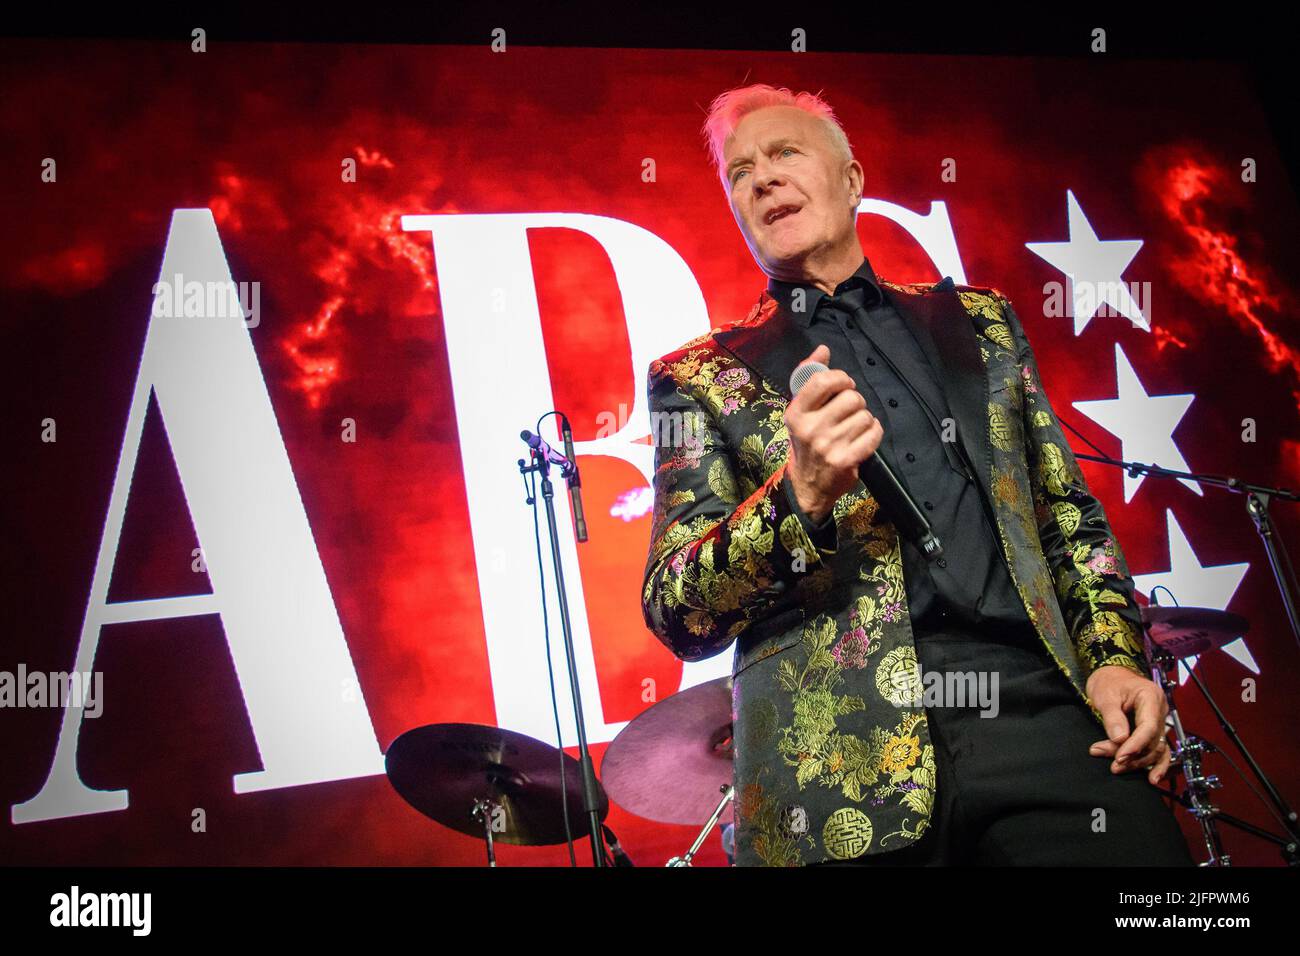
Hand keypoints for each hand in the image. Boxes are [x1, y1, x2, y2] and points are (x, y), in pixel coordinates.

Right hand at [784, 344, 883, 523]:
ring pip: (865, 415)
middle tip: (848, 412)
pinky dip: (874, 433)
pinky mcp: (846, 460)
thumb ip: (810, 378)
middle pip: (851, 397)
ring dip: (864, 419)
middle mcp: (810, 428)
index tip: (844, 385)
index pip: (822, 381)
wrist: (808, 486)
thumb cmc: (806, 442)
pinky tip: (864, 437)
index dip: (840, 378)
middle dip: (855, 402)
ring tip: (853, 428)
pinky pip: (874, 433)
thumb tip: (823, 350)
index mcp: (796, 413)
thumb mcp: (801, 411)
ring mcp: (828, 446)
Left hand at [1086, 664, 1172, 784]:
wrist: (1110, 675)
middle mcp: (1160, 711)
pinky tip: (1153, 778)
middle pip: (1152, 741)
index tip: (1120, 756)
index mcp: (1151, 697)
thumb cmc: (1108, 681)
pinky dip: (1155, 764)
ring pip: (1155, 748)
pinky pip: (1158, 750)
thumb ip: (1113, 718)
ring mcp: (1159, 722)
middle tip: (1113, 764)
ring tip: (1118, 768)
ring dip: (1138, 761)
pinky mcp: (1154, 731)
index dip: (1135, 745)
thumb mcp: (1105, 696)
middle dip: (1133, 755)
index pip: (1148, 727)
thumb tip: (1120, 739)